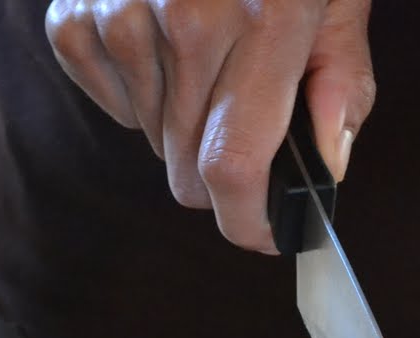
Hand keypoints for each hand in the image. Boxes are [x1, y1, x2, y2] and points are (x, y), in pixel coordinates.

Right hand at [44, 0, 375, 251]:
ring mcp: (123, 16)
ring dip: (180, 123)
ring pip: (152, 142)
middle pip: (188, 170)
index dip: (245, 224)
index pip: (233, 168)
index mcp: (264, 23)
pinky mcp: (77, 16)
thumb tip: (332, 164)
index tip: (261, 235)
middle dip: (219, 170)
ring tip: (205, 58)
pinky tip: (160, 44)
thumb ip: (343, 79)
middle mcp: (187, 21)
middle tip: (242, 119)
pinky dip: (137, 93)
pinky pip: (112, 104)